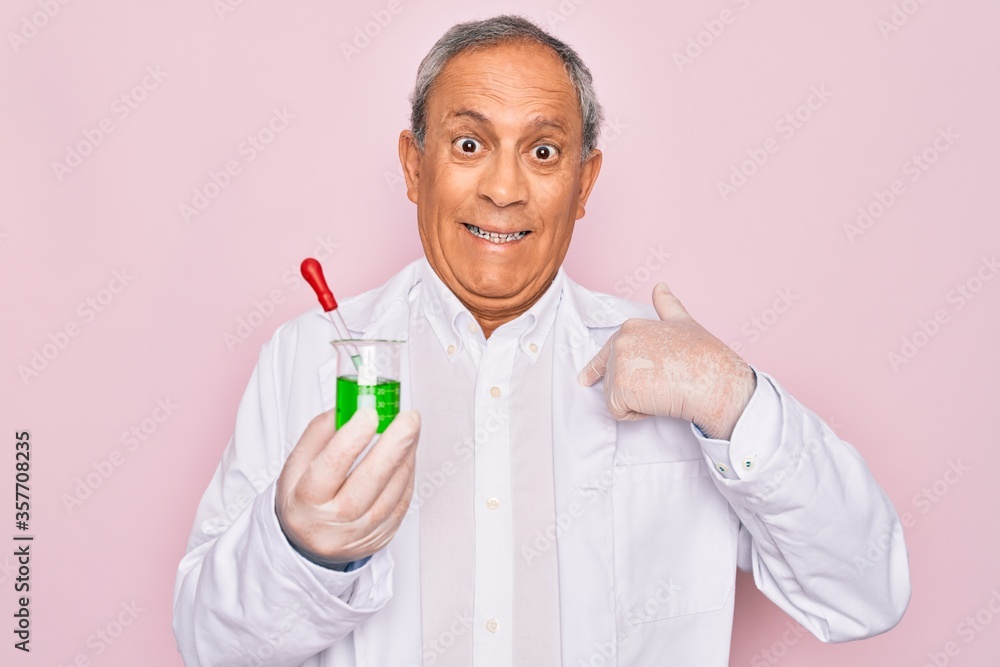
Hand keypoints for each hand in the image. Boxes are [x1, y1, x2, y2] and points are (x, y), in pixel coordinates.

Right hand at [275, 407, 419, 566]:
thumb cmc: (303, 498)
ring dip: (406, 457)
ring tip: (410, 430)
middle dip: (393, 446)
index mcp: (305, 501)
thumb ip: (321, 432)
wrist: (309, 542)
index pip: (330, 467)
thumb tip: (351, 407)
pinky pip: (402, 503)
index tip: (369, 413)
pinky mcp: (382, 538)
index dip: (352, 439)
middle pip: (367, 483)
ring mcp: (359, 534)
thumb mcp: (297, 464)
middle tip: (408, 419)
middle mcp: (332, 522)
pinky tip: (408, 454)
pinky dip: (408, 474)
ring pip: (391, 493)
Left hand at [578, 281, 755, 439]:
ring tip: (663, 390)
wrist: (712, 379)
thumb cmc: (704, 355)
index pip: (607, 351)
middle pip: (612, 377)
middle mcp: (620, 343)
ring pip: (614, 395)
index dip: (598, 368)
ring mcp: (618, 365)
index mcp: (630, 327)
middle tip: (662, 383)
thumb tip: (660, 287)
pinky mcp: (620, 389)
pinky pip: (618, 412)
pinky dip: (636, 415)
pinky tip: (657, 402)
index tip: (586, 379)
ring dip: (636, 401)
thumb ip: (667, 306)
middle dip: (633, 386)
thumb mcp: (684, 323)